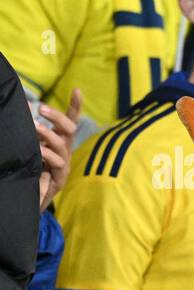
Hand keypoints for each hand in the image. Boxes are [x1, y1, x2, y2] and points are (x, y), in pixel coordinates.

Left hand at [36, 88, 82, 208]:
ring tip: (34, 127)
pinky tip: (38, 151)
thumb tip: (20, 104)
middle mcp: (63, 151)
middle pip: (69, 129)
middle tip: (41, 108)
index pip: (69, 121)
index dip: (75, 106)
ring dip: (48, 134)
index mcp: (57, 141)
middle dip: (57, 117)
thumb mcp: (28, 146)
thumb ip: (28, 130)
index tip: (77, 90)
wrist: (26, 200)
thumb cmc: (27, 171)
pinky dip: (47, 154)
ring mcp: (63, 165)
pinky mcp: (58, 179)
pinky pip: (57, 163)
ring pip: (62, 145)